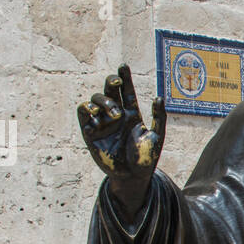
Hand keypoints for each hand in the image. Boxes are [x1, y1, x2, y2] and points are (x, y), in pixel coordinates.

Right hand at [77, 65, 165, 217]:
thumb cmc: (146, 159)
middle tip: (117, 84)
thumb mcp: (157, 137)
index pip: (126, 91)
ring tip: (115, 114)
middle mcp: (115, 116)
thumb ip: (159, 117)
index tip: (124, 66)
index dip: (124, 78)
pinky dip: (86, 108)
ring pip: (96, 100)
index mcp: (131, 114)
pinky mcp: (90, 133)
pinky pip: (83, 114)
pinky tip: (94, 111)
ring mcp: (103, 123)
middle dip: (111, 82)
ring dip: (104, 101)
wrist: (133, 177)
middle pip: (109, 90)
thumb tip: (159, 97)